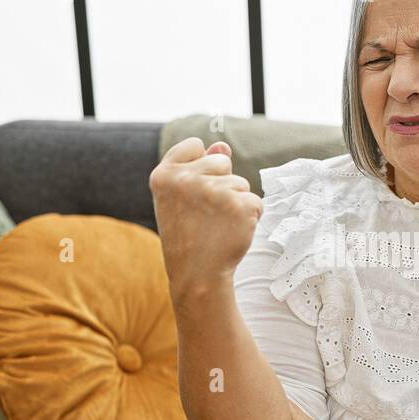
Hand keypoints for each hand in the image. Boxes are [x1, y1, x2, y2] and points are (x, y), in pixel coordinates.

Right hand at [149, 137, 260, 296]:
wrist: (198, 274)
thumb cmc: (188, 235)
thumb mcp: (182, 199)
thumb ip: (199, 167)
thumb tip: (223, 145)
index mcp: (164, 175)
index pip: (193, 145)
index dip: (199, 166)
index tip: (192, 194)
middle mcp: (186, 180)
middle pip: (221, 161)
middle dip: (221, 183)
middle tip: (206, 214)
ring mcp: (214, 192)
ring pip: (241, 182)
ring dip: (236, 202)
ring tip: (217, 225)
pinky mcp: (239, 206)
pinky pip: (255, 201)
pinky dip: (250, 217)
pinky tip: (232, 231)